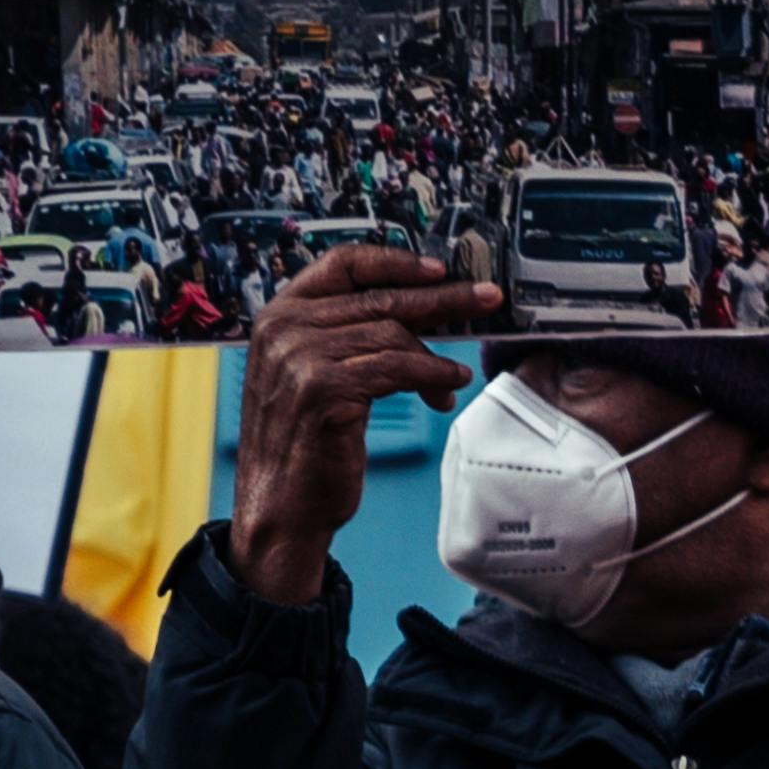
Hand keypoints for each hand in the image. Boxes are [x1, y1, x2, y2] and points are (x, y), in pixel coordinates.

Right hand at [236, 244, 494, 603]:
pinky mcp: (323, 388)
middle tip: (488, 298)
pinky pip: (395, 369)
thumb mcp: (318, 377)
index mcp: (280, 314)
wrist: (281, 504)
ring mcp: (300, 356)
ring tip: (456, 378)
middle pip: (380, 297)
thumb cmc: (306, 445)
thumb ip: (349, 340)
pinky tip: (448, 389)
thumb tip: (416, 318)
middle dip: (442, 298)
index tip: (441, 271)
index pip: (344, 264)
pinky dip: (430, 376)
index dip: (396, 263)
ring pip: (392, 334)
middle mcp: (284, 327)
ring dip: (435, 357)